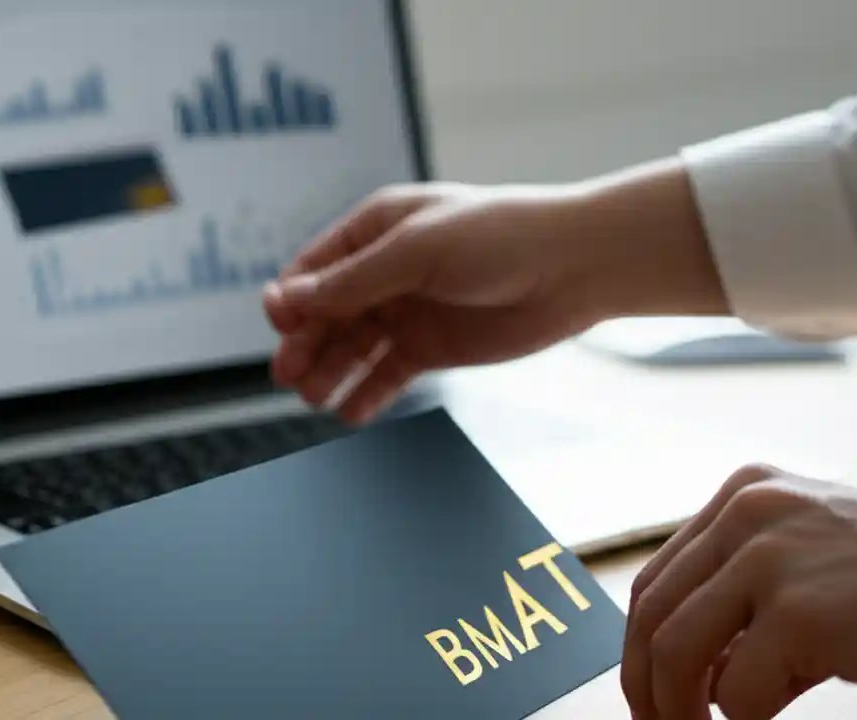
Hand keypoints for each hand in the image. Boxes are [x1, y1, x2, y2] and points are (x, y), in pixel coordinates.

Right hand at [264, 160, 724, 422]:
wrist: (574, 267)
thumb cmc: (501, 237)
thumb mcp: (417, 250)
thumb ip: (354, 279)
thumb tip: (289, 298)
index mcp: (377, 230)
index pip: (315, 268)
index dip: (292, 299)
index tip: (281, 328)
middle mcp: (387, 271)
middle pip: (327, 313)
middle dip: (305, 343)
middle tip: (289, 376)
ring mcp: (409, 310)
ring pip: (353, 347)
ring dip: (330, 372)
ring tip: (316, 399)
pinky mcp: (433, 347)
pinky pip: (387, 374)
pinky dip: (367, 394)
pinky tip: (351, 413)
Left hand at [623, 465, 856, 719]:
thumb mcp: (817, 563)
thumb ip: (749, 601)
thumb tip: (690, 676)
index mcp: (747, 493)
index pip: (658, 579)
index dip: (641, 647)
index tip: (651, 696)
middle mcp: (749, 511)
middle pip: (649, 613)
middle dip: (645, 686)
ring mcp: (771, 558)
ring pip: (673, 654)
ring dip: (678, 713)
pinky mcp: (801, 615)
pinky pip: (736, 694)